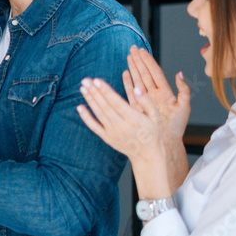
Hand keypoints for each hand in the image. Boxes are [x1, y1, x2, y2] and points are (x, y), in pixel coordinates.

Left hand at [76, 77, 171, 199]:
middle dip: (94, 92)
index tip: (96, 80)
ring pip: (98, 114)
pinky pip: (94, 127)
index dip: (105, 91)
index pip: (116, 102)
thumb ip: (146, 102)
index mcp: (133, 119)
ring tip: (82, 88)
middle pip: (105, 106)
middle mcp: (121, 126)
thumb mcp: (155, 116)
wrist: (147, 155)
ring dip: (90, 100)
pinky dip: (86, 117)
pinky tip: (80, 107)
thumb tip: (137, 88)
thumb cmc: (152, 133)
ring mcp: (112, 133)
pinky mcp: (107, 138)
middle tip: (85, 80)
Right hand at [123, 45, 190, 146]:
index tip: (143, 51)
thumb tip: (180, 74)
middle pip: (145, 74)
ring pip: (138, 80)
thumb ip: (183, 90)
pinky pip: (131, 92)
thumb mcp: (184, 108)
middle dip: (139, 61)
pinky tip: (125, 74)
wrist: (166, 143)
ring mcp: (146, 100)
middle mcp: (155, 94)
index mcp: (165, 92)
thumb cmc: (176, 127)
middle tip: (132, 49)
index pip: (155, 73)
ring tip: (128, 57)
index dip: (149, 62)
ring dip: (133, 69)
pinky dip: (128, 82)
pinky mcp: (138, 107)